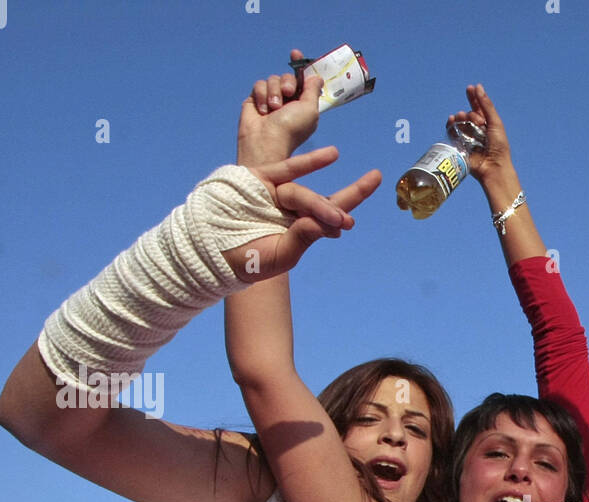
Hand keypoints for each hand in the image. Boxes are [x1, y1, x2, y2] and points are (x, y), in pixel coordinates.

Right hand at [222, 150, 381, 280]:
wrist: (212, 251)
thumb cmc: (249, 260)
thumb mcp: (281, 255)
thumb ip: (303, 238)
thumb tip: (328, 223)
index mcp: (301, 228)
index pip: (333, 211)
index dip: (354, 195)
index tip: (376, 177)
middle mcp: (292, 208)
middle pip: (321, 201)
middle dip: (337, 207)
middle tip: (344, 222)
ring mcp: (275, 192)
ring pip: (300, 193)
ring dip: (314, 205)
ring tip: (328, 219)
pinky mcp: (259, 179)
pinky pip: (286, 169)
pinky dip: (308, 163)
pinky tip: (333, 155)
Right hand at [238, 49, 320, 165]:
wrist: (265, 140)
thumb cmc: (291, 129)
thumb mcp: (309, 109)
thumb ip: (313, 90)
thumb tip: (317, 77)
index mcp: (304, 104)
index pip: (303, 81)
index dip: (301, 66)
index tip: (296, 53)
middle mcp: (288, 101)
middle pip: (288, 77)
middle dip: (288, 82)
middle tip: (288, 93)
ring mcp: (272, 100)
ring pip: (273, 79)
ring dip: (274, 92)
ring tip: (274, 109)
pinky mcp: (256, 100)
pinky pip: (259, 84)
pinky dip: (261, 95)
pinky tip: (263, 111)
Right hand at [446, 84, 515, 185]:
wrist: (493, 167)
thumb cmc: (499, 147)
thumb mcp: (495, 123)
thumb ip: (486, 105)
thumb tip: (478, 86)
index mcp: (488, 123)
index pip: (479, 107)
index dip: (474, 97)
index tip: (470, 88)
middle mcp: (477, 129)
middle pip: (469, 114)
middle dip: (471, 114)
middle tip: (479, 122)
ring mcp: (468, 137)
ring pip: (460, 122)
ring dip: (461, 118)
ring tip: (463, 119)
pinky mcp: (460, 145)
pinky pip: (452, 132)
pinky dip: (451, 125)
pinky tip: (451, 120)